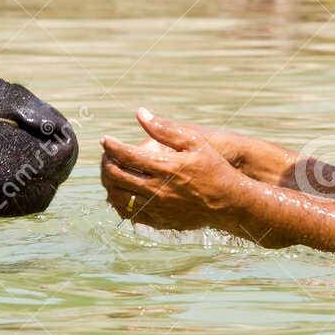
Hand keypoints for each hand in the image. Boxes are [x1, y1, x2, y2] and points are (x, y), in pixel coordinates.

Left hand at [100, 108, 244, 232]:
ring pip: (118, 196)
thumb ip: (165, 129)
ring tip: (111, 172)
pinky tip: (121, 191)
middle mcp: (156, 190)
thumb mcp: (194, 142)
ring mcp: (156, 208)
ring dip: (108, 182)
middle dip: (106, 163)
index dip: (111, 146)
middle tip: (107, 155)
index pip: (125, 155)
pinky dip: (119, 201)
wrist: (228, 201)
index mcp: (164, 168)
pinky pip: (129, 214)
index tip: (106, 140)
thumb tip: (140, 113)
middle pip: (116, 176)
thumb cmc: (213, 167)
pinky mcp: (158, 221)